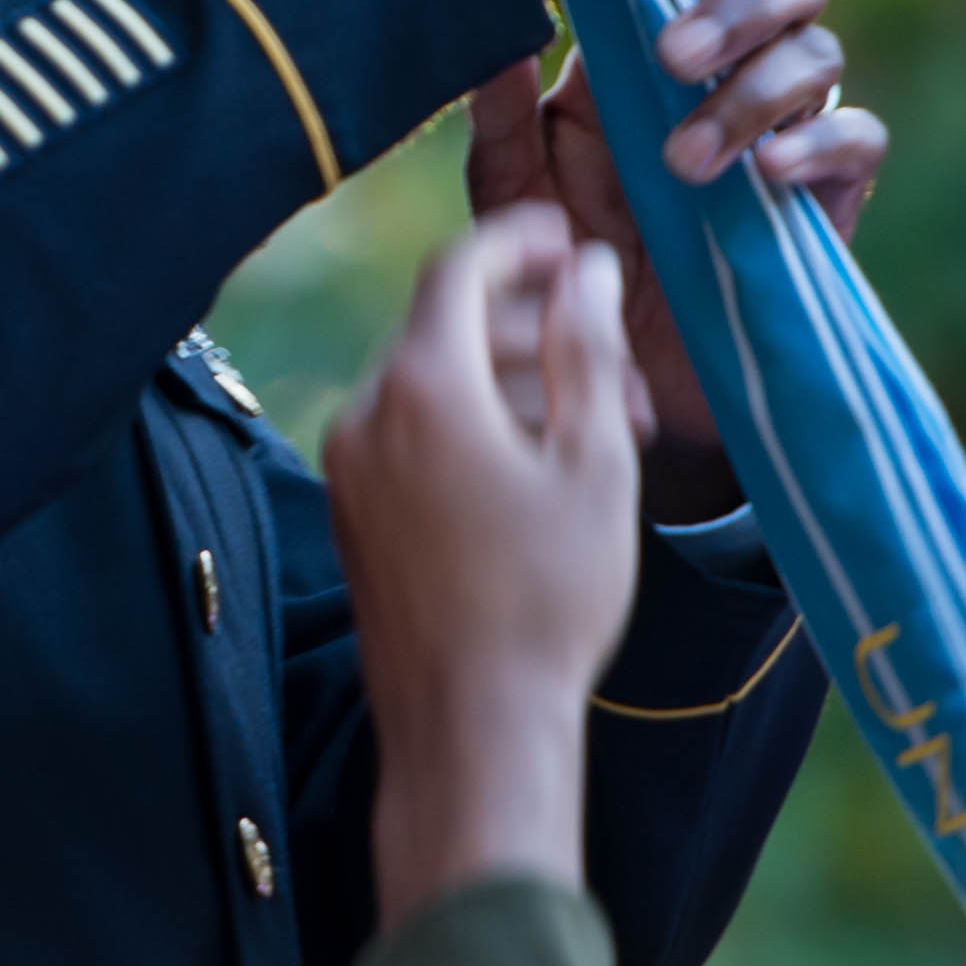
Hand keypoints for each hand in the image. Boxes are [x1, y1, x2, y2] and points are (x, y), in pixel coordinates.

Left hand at [323, 210, 651, 914]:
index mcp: (422, 388)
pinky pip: (412, 439)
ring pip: (434, 388)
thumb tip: (586, 273)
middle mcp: (365, 416)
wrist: (472, 727)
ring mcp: (349, 470)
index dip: (519, 242)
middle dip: (536, 330)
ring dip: (513, 387)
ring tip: (601, 430)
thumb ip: (586, 352)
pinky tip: (541, 473)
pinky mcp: (353, 516)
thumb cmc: (548, 600)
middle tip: (615, 360)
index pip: (459, 270)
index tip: (571, 238)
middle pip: (448, 329)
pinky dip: (473, 430)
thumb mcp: (594, 464)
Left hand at [465, 0, 890, 515]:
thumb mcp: (514, 195)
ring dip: (753, 92)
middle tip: (671, 59)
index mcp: (658, 47)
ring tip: (685, 164)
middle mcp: (735, 72)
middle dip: (738, 2)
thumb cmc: (564, 269)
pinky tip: (767, 174)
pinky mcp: (830, 196)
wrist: (623, 382)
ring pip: (821, 52)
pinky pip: (861, 136)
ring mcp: (788, 130)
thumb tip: (496, 32)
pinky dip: (819, 143)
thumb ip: (501, 117)